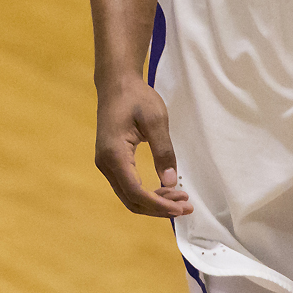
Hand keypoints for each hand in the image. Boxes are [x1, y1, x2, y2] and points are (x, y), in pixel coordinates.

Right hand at [93, 75, 190, 216]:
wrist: (116, 84)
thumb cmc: (136, 97)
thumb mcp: (156, 120)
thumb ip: (163, 151)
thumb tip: (171, 183)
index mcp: (114, 153)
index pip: (135, 191)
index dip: (158, 204)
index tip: (181, 208)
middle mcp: (105, 163)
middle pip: (131, 199)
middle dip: (159, 208)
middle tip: (187, 207)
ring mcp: (105, 163)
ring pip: (128, 196)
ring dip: (154, 202)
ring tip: (180, 199)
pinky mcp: (110, 161)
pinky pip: (127, 186)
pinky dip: (146, 194)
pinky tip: (165, 190)